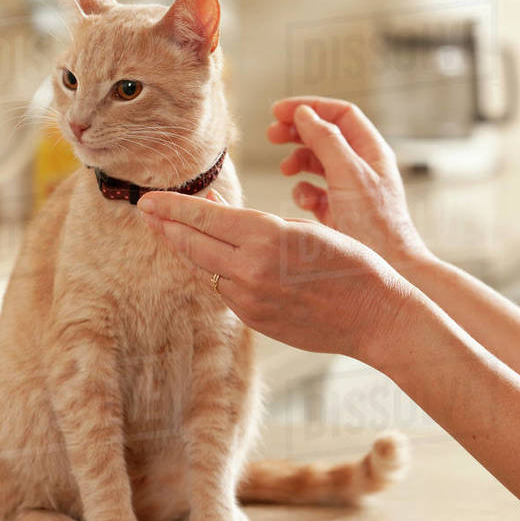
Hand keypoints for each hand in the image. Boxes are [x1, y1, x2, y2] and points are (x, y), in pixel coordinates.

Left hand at [138, 191, 411, 363]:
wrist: (375, 315)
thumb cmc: (350, 262)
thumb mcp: (302, 228)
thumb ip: (253, 222)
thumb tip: (213, 207)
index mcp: (266, 238)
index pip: (204, 219)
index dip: (172, 208)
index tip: (147, 200)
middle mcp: (252, 270)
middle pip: (192, 245)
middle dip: (165, 226)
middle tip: (144, 210)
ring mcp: (251, 300)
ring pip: (207, 268)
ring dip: (192, 248)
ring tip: (173, 229)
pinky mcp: (255, 321)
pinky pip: (226, 290)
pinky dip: (218, 271)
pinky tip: (215, 259)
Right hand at [268, 96, 431, 272]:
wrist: (391, 271)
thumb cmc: (376, 224)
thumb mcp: (348, 175)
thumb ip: (326, 141)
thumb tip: (304, 113)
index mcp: (371, 151)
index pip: (339, 114)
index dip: (309, 107)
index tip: (278, 111)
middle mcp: (361, 167)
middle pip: (325, 135)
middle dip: (297, 132)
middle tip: (271, 135)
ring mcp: (350, 191)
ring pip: (317, 163)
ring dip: (297, 161)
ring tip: (284, 169)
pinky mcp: (339, 213)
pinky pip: (316, 193)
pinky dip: (304, 192)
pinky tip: (302, 200)